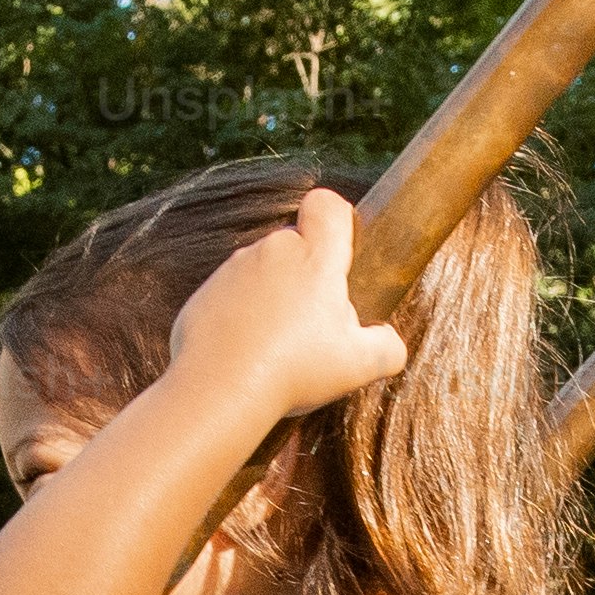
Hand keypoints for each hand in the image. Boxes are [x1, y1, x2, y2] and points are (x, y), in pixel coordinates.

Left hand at [164, 189, 411, 423]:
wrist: (218, 389)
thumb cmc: (293, 370)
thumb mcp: (359, 365)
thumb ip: (386, 347)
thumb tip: (388, 341)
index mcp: (314, 257)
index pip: (328, 205)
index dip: (338, 221)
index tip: (343, 257)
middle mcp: (272, 251)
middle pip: (297, 243)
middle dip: (309, 275)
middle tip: (315, 324)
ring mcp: (233, 269)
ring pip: (264, 270)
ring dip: (274, 296)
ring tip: (278, 345)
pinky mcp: (205, 292)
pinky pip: (232, 293)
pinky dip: (242, 314)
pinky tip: (247, 351)